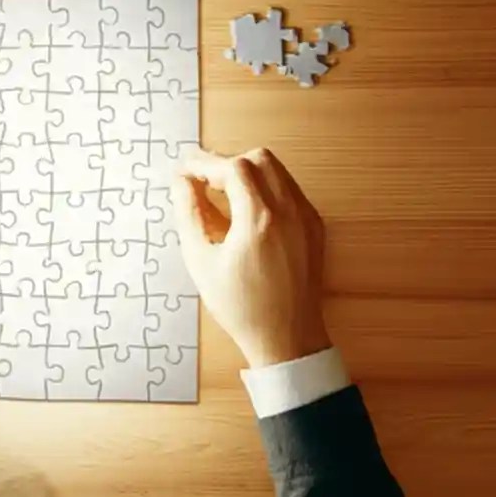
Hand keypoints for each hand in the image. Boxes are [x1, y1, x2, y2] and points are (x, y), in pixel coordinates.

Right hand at [172, 148, 330, 367]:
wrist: (286, 337)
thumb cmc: (241, 307)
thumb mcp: (201, 261)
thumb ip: (189, 214)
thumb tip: (181, 182)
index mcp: (259, 220)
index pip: (232, 168)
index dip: (204, 164)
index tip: (185, 170)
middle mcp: (290, 212)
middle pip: (258, 158)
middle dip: (227, 163)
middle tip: (202, 179)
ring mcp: (306, 218)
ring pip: (277, 170)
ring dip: (247, 172)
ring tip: (222, 193)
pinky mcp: (315, 226)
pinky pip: (289, 190)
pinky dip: (266, 187)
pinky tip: (246, 210)